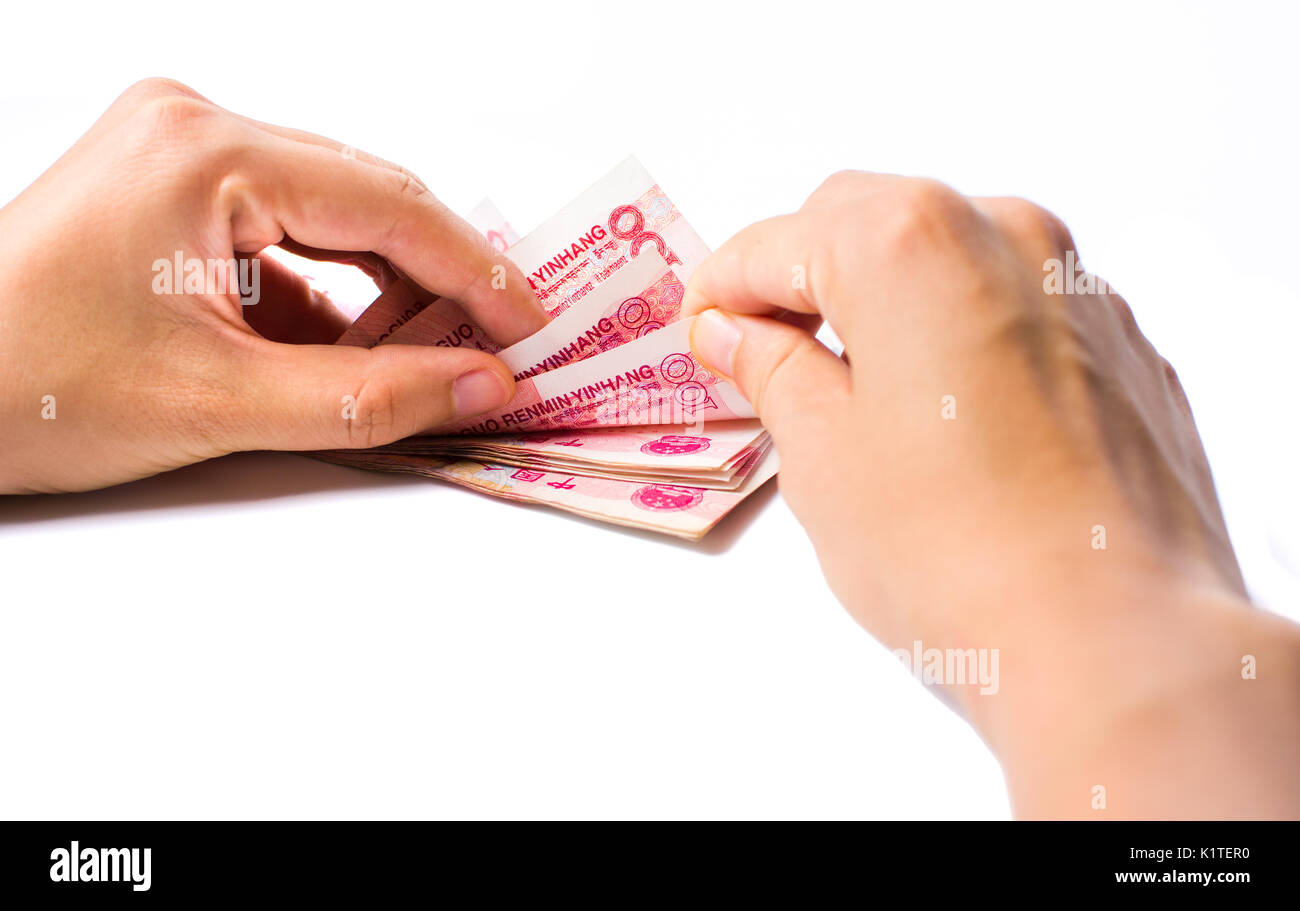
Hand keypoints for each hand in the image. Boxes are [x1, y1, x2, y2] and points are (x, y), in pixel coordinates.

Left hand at [0, 78, 546, 493]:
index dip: (478, 274)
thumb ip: (371, 397)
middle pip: (369, 199)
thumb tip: (484, 385)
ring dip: (385, 291)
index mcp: (205, 152)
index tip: (535, 329)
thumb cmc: (30, 388)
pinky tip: (347, 351)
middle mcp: (196, 125)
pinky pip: (287, 231)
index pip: (389, 204)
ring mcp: (181, 148)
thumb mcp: (222, 404)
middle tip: (497, 352)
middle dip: (438, 282)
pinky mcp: (174, 184)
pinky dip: (329, 294)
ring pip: (333, 215)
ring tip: (423, 363)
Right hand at [685, 171, 1299, 817]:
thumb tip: (735, 333)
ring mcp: (1080, 289)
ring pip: (953, 258)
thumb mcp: (820, 457)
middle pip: (871, 222)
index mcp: (911, 244)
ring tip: (854, 393)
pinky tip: (945, 418)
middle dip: (806, 278)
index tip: (700, 328)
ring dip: (889, 302)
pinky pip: (1019, 309)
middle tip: (763, 355)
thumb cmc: (948, 550)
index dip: (725, 286)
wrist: (1115, 642)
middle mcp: (1007, 236)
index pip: (782, 241)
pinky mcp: (1125, 349)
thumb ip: (771, 371)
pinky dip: (964, 335)